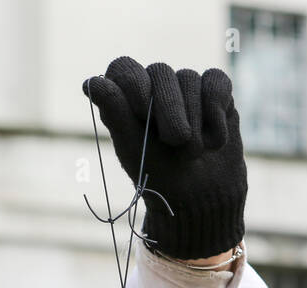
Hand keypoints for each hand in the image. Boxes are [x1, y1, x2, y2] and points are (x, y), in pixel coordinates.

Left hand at [82, 56, 246, 260]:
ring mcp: (187, 88)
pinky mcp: (216, 94)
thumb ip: (115, 112)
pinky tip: (215, 140)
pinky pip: (216, 82)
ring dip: (195, 122)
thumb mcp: (133, 148)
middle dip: (169, 110)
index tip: (138, 108)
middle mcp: (156, 87)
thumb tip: (90, 82)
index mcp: (128, 98)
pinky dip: (216, 113)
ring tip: (194, 152)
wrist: (201, 199)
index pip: (124, 67)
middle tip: (175, 142)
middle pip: (161, 71)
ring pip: (190, 78)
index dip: (132, 81)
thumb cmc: (159, 176)